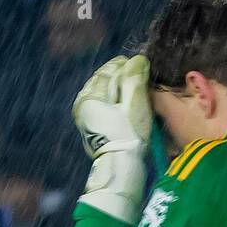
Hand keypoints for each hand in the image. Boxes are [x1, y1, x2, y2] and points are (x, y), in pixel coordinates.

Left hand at [71, 55, 151, 222]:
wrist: (119, 167)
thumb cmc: (128, 134)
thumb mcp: (135, 101)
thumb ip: (134, 76)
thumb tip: (136, 59)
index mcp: (91, 93)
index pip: (112, 66)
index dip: (131, 68)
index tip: (143, 74)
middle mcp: (83, 101)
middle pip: (106, 78)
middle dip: (123, 80)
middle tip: (141, 89)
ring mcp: (83, 114)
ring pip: (104, 92)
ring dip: (119, 92)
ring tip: (134, 101)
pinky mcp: (88, 126)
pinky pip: (102, 105)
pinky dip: (113, 104)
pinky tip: (124, 111)